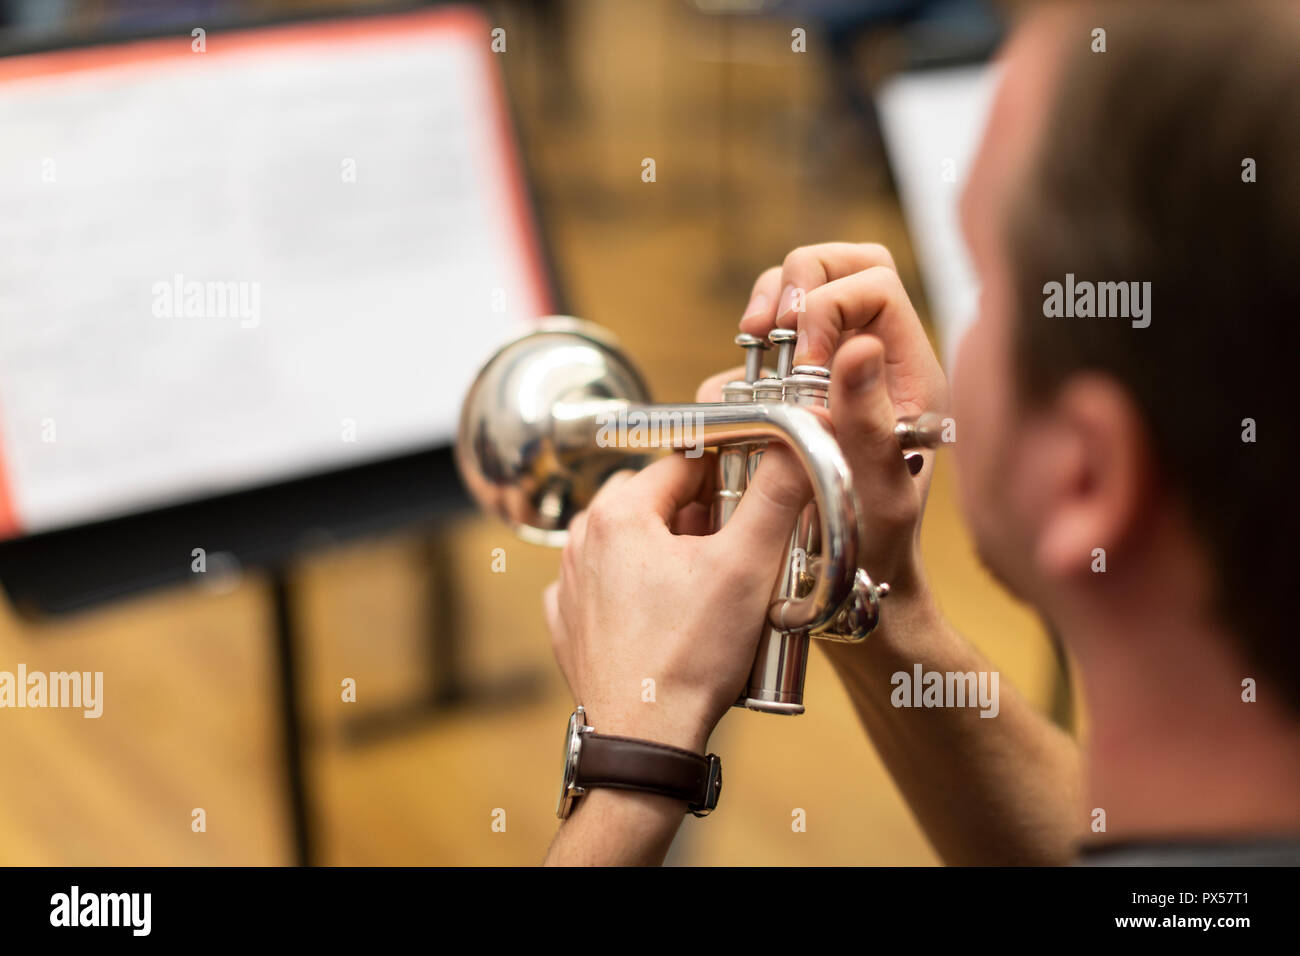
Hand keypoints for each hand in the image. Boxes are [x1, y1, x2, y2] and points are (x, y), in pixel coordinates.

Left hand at [544, 447, 809, 752]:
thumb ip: (775, 495)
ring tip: (710, 586)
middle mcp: (581, 541)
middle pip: (655, 501)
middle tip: (739, 550)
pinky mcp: (569, 624)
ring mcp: (568, 585)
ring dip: (669, 550)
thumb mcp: (747, 566)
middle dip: (699, 514)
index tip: (756, 500)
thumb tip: (797, 444)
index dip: (728, 475)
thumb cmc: (690, 656)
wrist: (645, 740)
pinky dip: (637, 590)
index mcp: (617, 513)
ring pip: (631, 542)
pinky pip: (607, 587)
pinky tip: (668, 613)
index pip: (683, 462)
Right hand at [717, 242, 949, 597]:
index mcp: (911, 369)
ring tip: (748, 345)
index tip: (803, 368)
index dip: (828, 306)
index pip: (872, 281)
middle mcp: (874, 360)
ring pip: (797, 296)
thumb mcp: (879, 491)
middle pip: (837, 265)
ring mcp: (833, 374)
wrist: (853, 587)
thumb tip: (858, 346)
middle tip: (763, 328)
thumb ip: (871, 420)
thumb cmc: (876, 548)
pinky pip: (764, 351)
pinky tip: (737, 401)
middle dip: (792, 281)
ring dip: (764, 311)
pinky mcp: (796, 396)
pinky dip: (743, 362)